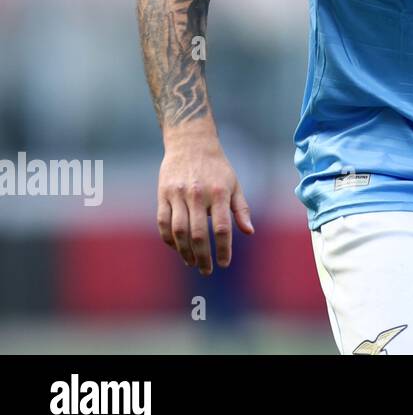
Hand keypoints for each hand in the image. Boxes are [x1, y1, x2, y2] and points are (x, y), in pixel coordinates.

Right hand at [157, 129, 253, 274]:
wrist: (191, 144)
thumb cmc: (218, 168)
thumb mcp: (234, 185)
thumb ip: (241, 209)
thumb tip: (249, 232)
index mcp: (219, 193)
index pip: (222, 228)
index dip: (223, 249)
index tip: (224, 263)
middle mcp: (198, 195)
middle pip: (198, 234)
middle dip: (203, 256)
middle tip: (207, 270)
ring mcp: (178, 194)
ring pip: (178, 231)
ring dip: (185, 251)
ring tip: (192, 262)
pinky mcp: (163, 194)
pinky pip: (162, 222)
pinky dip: (169, 239)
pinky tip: (177, 248)